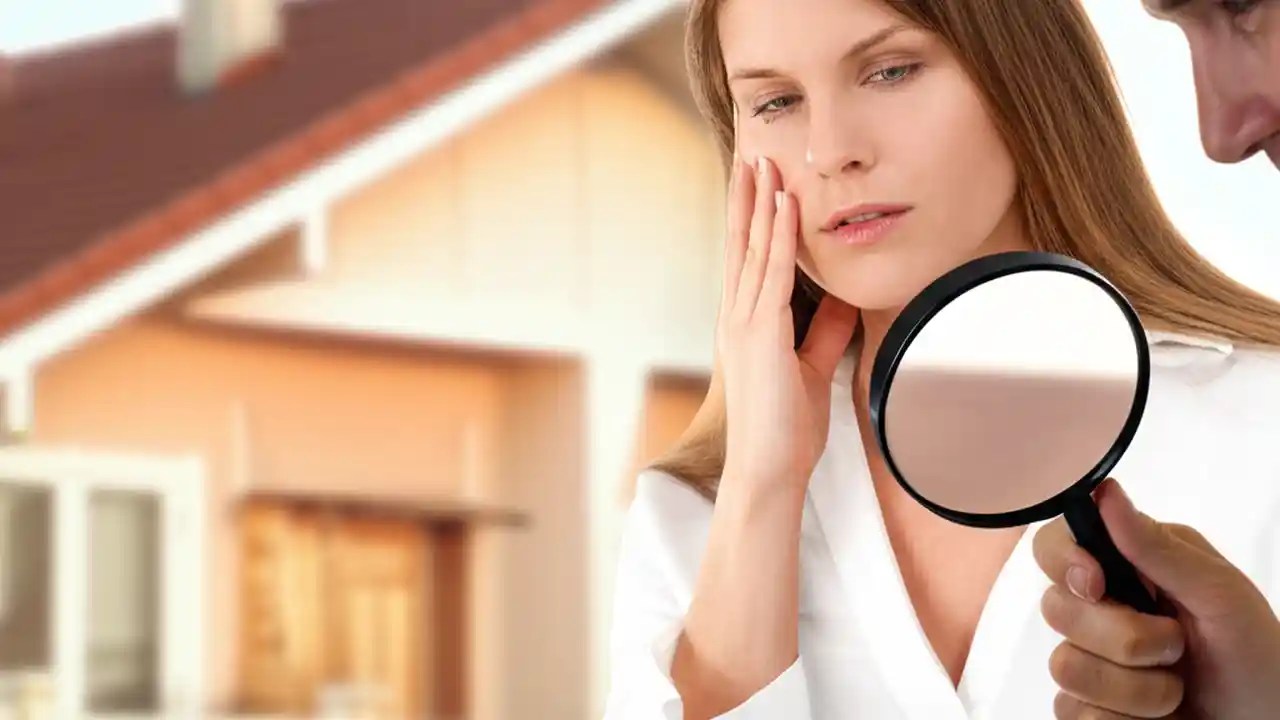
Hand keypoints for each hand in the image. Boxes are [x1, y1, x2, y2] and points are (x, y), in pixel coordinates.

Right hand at [717, 152, 858, 493]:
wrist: (769, 470)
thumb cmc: (786, 428)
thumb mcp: (812, 368)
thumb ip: (822, 331)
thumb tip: (841, 296)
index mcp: (745, 325)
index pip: (746, 260)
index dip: (750, 217)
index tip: (756, 181)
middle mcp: (736, 317)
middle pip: (739, 244)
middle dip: (745, 196)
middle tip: (748, 153)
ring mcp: (743, 324)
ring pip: (751, 249)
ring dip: (759, 202)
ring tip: (763, 160)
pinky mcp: (760, 334)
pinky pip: (772, 273)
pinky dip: (777, 235)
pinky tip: (784, 204)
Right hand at [1033, 478, 1279, 718]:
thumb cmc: (1257, 656)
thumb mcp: (1221, 593)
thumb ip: (1159, 548)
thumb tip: (1106, 493)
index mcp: (1127, 565)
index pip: (1055, 544)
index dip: (1064, 562)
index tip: (1098, 585)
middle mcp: (1100, 606)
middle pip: (1057, 610)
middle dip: (1126, 639)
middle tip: (1176, 646)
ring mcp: (1089, 657)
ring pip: (1066, 667)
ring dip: (1135, 690)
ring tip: (1175, 691)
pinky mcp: (1087, 705)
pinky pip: (1071, 711)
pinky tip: (1155, 716)